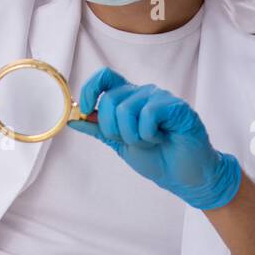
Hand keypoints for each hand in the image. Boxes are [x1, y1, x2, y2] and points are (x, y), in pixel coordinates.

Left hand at [68, 67, 241, 210]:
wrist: (183, 177)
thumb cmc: (157, 158)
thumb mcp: (119, 143)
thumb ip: (97, 128)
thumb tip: (71, 118)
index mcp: (130, 98)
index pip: (105, 77)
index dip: (89, 89)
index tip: (84, 110)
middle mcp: (144, 93)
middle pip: (110, 99)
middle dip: (114, 130)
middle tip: (133, 141)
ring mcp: (161, 98)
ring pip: (126, 109)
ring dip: (133, 136)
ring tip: (150, 142)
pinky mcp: (176, 107)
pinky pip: (148, 115)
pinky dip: (149, 135)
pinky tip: (162, 139)